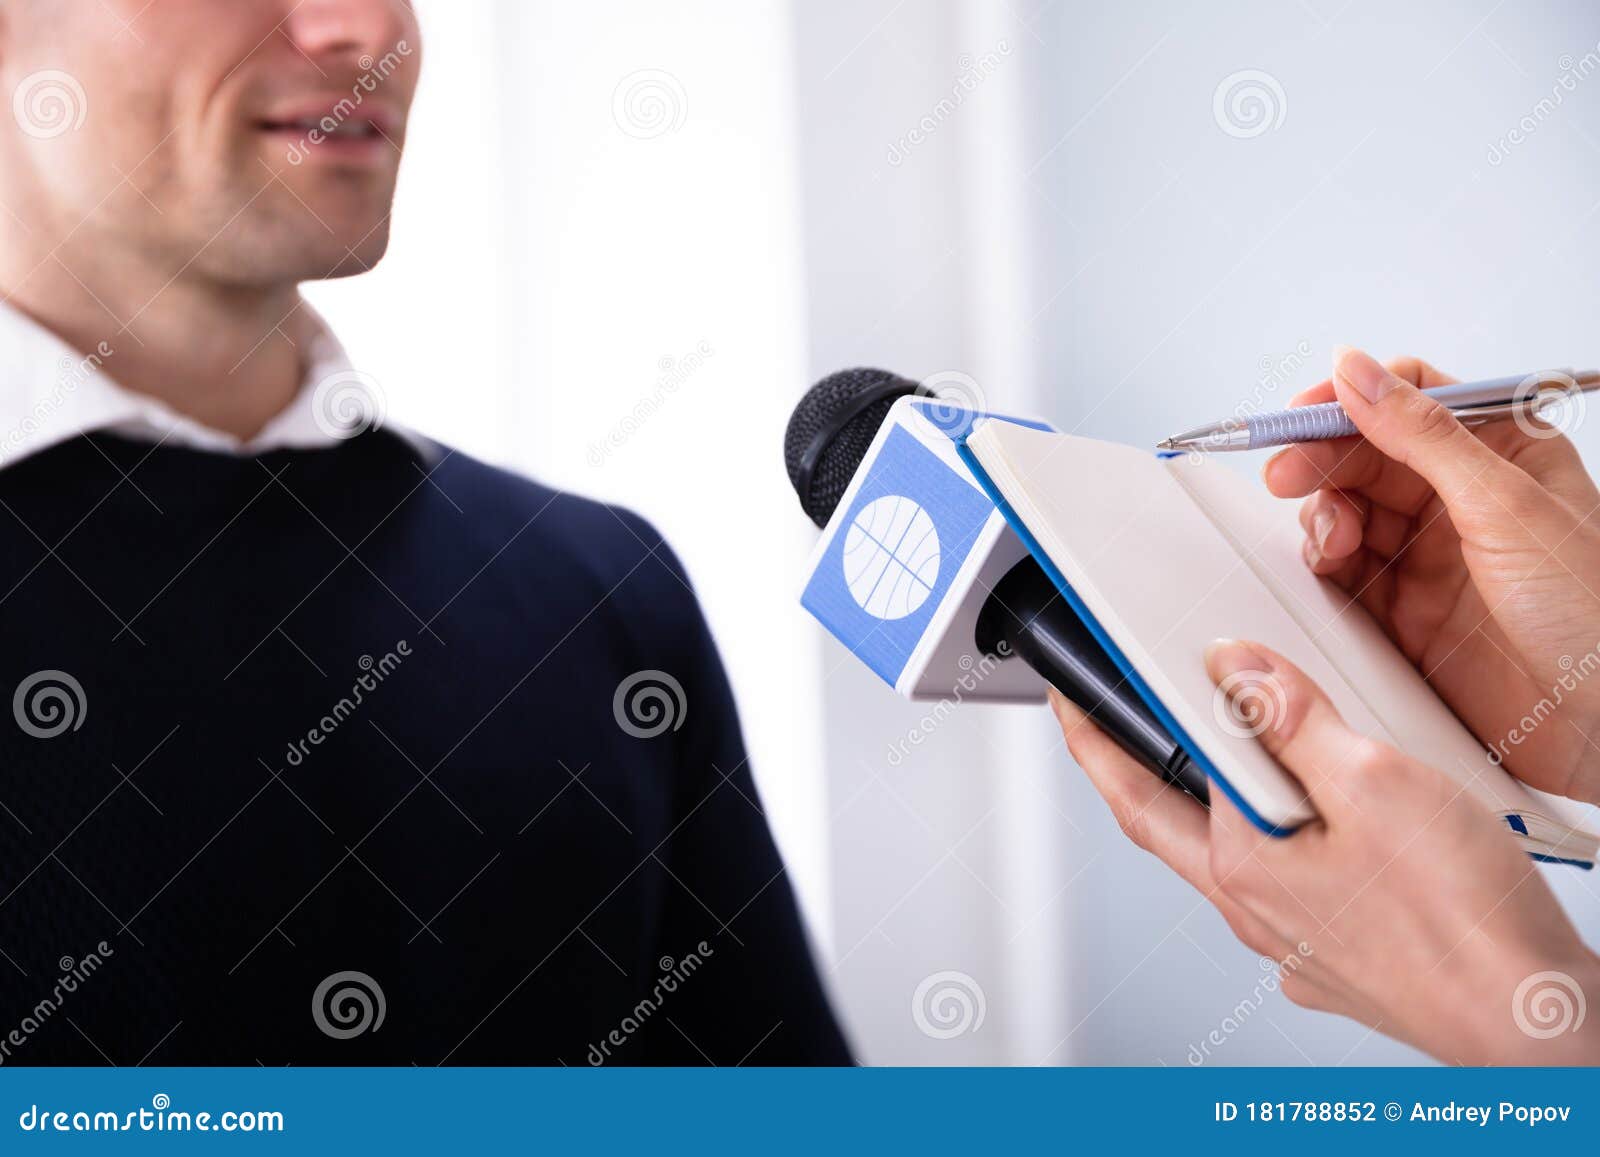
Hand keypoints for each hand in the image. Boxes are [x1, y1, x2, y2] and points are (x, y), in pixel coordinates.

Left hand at [1051, 640, 1599, 1064]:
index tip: (1073, 698)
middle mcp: (1254, 912)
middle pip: (1165, 824)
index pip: (1139, 783)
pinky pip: (1287, 886)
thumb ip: (1292, 719)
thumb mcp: (1372, 783)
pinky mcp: (1338, 956)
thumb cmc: (1464, 923)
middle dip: (1127, 767)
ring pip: (1230, 854)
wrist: (1536, 1022)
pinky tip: (1315, 823)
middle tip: (1103, 722)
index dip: (1100, 733)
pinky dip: (1281, 841)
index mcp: (1241, 865)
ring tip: (1215, 752)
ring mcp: (1294, 941)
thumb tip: (1233, 668)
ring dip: (1210, 802)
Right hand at [1264, 347, 1599, 802]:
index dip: (1352, 398)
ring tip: (1331, 538)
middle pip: (1366, 451)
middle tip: (1287, 474)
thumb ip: (1424, 435)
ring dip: (1323, 513)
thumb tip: (1358, 370)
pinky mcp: (1404, 610)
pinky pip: (1343, 570)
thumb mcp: (1505, 506)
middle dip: (1322, 458)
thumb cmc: (1594, 616)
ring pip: (1346, 508)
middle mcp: (1463, 497)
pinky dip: (1323, 562)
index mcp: (1504, 451)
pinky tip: (1330, 565)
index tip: (1305, 415)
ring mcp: (1431, 554)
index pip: (1411, 397)